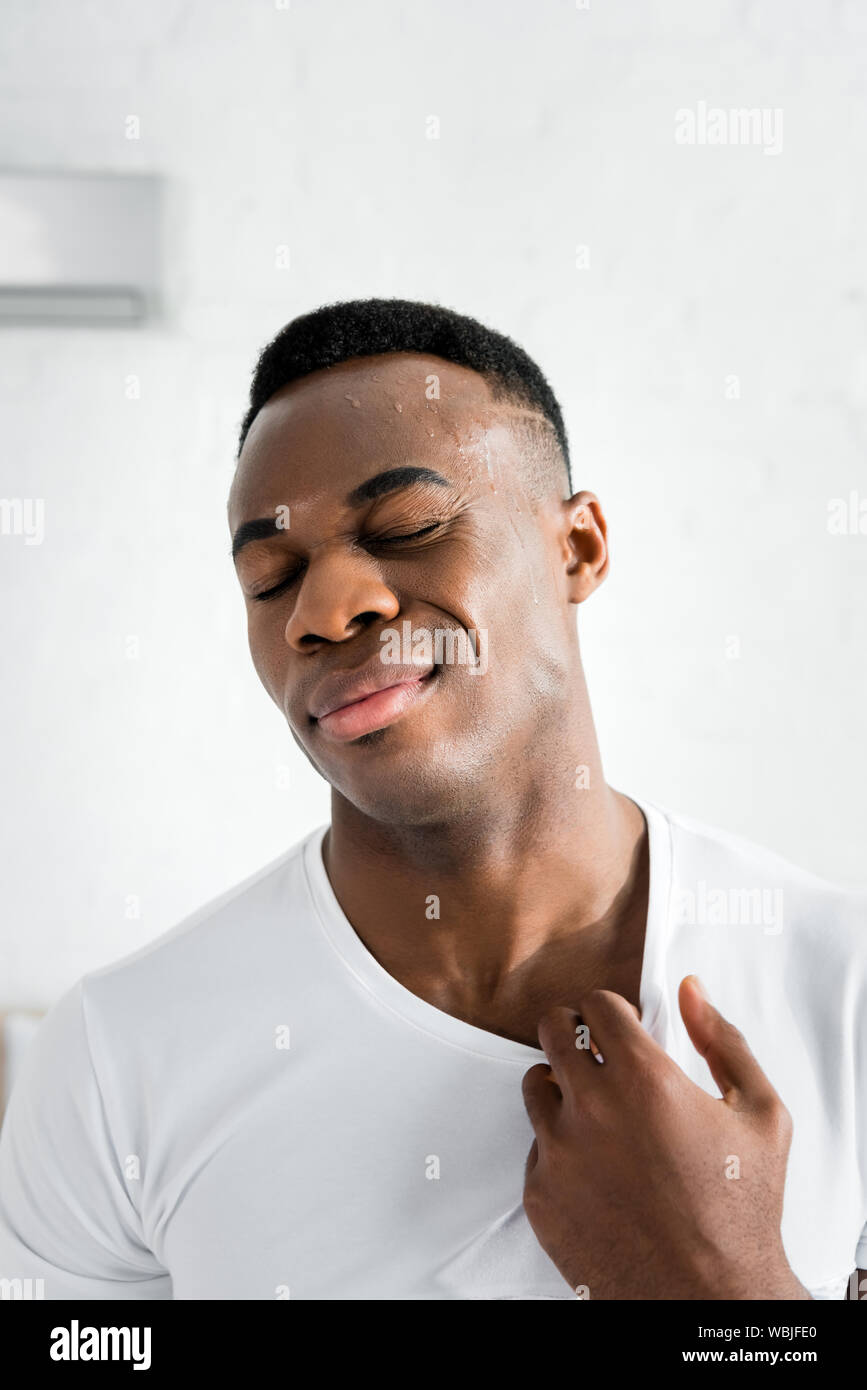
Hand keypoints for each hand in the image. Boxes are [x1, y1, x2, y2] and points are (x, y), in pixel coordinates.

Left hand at [521, 975, 810, 1299]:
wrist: (707, 1298)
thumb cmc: (739, 1214)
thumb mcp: (760, 1114)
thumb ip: (724, 1041)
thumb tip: (691, 994)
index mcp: (643, 1080)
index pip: (595, 1004)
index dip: (609, 1008)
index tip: (618, 1023)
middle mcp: (591, 1108)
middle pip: (553, 1029)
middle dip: (575, 1029)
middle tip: (594, 1047)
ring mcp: (558, 1152)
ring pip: (536, 1084)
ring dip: (561, 1085)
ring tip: (596, 1109)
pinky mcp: (540, 1193)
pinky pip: (535, 1146)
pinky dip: (560, 1147)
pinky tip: (597, 1166)